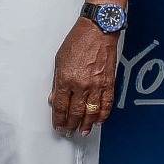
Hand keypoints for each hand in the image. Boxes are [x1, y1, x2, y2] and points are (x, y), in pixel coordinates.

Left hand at [50, 19, 117, 136]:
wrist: (98, 30)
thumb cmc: (78, 41)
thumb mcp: (59, 60)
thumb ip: (57, 82)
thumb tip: (55, 98)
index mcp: (66, 79)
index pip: (61, 106)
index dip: (59, 120)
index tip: (58, 127)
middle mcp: (81, 84)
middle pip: (75, 112)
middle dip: (71, 125)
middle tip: (68, 133)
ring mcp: (96, 85)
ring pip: (91, 112)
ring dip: (86, 124)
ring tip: (82, 132)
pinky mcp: (109, 82)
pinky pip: (106, 104)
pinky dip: (103, 115)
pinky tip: (98, 121)